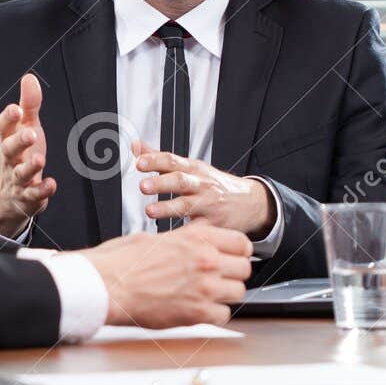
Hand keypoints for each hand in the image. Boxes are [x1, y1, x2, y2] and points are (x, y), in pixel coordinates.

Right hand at [0, 72, 56, 236]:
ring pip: (21, 173)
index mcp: (8, 140)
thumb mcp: (26, 128)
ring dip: (30, 166)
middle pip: (9, 149)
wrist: (8, 196)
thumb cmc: (20, 154)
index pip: (3, 128)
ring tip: (39, 159)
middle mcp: (10, 159)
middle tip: (31, 134)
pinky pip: (33, 194)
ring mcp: (17, 179)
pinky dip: (42, 190)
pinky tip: (51, 184)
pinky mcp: (27, 196)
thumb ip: (29, 105)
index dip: (9, 118)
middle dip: (19, 141)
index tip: (17, 108)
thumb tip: (29, 77)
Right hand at [83, 220, 252, 327]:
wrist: (106, 285)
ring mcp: (204, 287)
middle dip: (234, 275)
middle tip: (220, 280)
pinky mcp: (197, 312)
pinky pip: (223, 316)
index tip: (233, 258)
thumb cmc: (121, 262)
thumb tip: (193, 239)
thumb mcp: (155, 237)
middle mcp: (206, 260)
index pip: (241, 243)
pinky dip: (214, 316)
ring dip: (225, 296)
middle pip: (244, 269)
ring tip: (208, 297)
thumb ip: (182, 240)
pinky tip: (199, 312)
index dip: (239, 253)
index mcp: (196, 238)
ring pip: (237, 293)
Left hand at [134, 140, 276, 237]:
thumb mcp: (191, 167)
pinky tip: (169, 237)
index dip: (155, 161)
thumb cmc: (213, 184)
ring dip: (167, 208)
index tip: (140, 162)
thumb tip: (136, 147)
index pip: (172, 161)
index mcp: (193, 169)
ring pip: (187, 205)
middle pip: (180, 181)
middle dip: (161, 183)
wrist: (249, 202)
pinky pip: (197, 229)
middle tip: (143, 186)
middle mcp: (201, 184)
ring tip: (150, 211)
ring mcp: (208, 204)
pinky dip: (184, 233)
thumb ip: (160, 158)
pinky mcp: (213, 224)